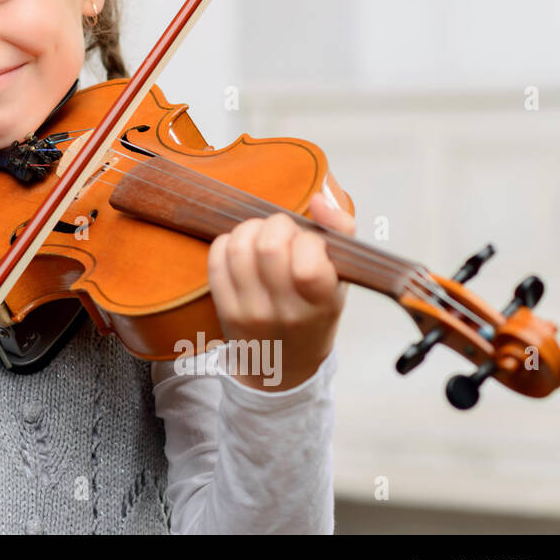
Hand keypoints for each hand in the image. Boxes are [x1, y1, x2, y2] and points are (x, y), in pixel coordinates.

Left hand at [207, 192, 355, 391]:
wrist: (285, 362)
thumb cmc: (317, 312)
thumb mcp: (343, 278)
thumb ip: (340, 231)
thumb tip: (320, 196)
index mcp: (320, 303)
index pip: (308, 263)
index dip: (308, 240)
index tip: (311, 244)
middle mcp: (283, 310)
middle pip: (268, 247)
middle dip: (277, 225)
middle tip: (284, 232)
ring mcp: (249, 310)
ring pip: (238, 247)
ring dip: (250, 229)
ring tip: (262, 235)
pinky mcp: (224, 307)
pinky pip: (216, 258)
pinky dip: (228, 241)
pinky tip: (243, 248)